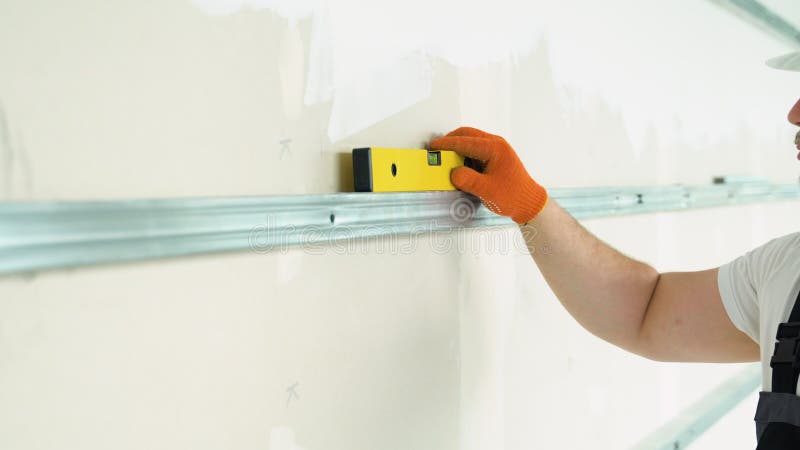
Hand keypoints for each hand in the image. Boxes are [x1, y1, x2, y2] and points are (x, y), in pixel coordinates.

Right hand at [430, 127, 547, 223]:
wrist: (529, 202)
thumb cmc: (513, 196)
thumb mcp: (487, 190)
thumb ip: (468, 180)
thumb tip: (453, 173)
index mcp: (495, 148)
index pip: (465, 142)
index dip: (447, 144)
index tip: (433, 147)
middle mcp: (496, 145)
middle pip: (467, 134)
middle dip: (450, 141)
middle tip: (436, 151)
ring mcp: (496, 150)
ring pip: (470, 141)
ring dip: (457, 148)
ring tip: (446, 161)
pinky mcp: (494, 157)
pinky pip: (475, 151)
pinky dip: (464, 156)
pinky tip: (459, 168)